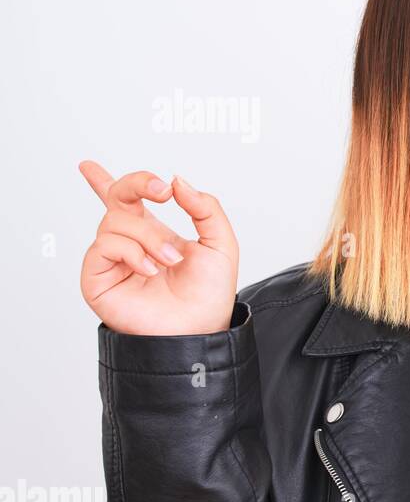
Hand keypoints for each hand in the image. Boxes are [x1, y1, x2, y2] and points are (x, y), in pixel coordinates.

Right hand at [78, 161, 239, 335]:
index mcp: (154, 234)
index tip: (128, 174)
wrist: (199, 327)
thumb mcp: (220, 243)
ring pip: (116, 221)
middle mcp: (129, 244)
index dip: (104, 180)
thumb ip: (205, 207)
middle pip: (117, 196)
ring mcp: (111, 260)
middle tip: (161, 191)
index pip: (126, 202)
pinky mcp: (97, 277)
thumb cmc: (209, 293)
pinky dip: (131, 251)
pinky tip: (149, 269)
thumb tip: (178, 181)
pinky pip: (104, 245)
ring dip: (149, 236)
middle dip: (136, 183)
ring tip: (170, 260)